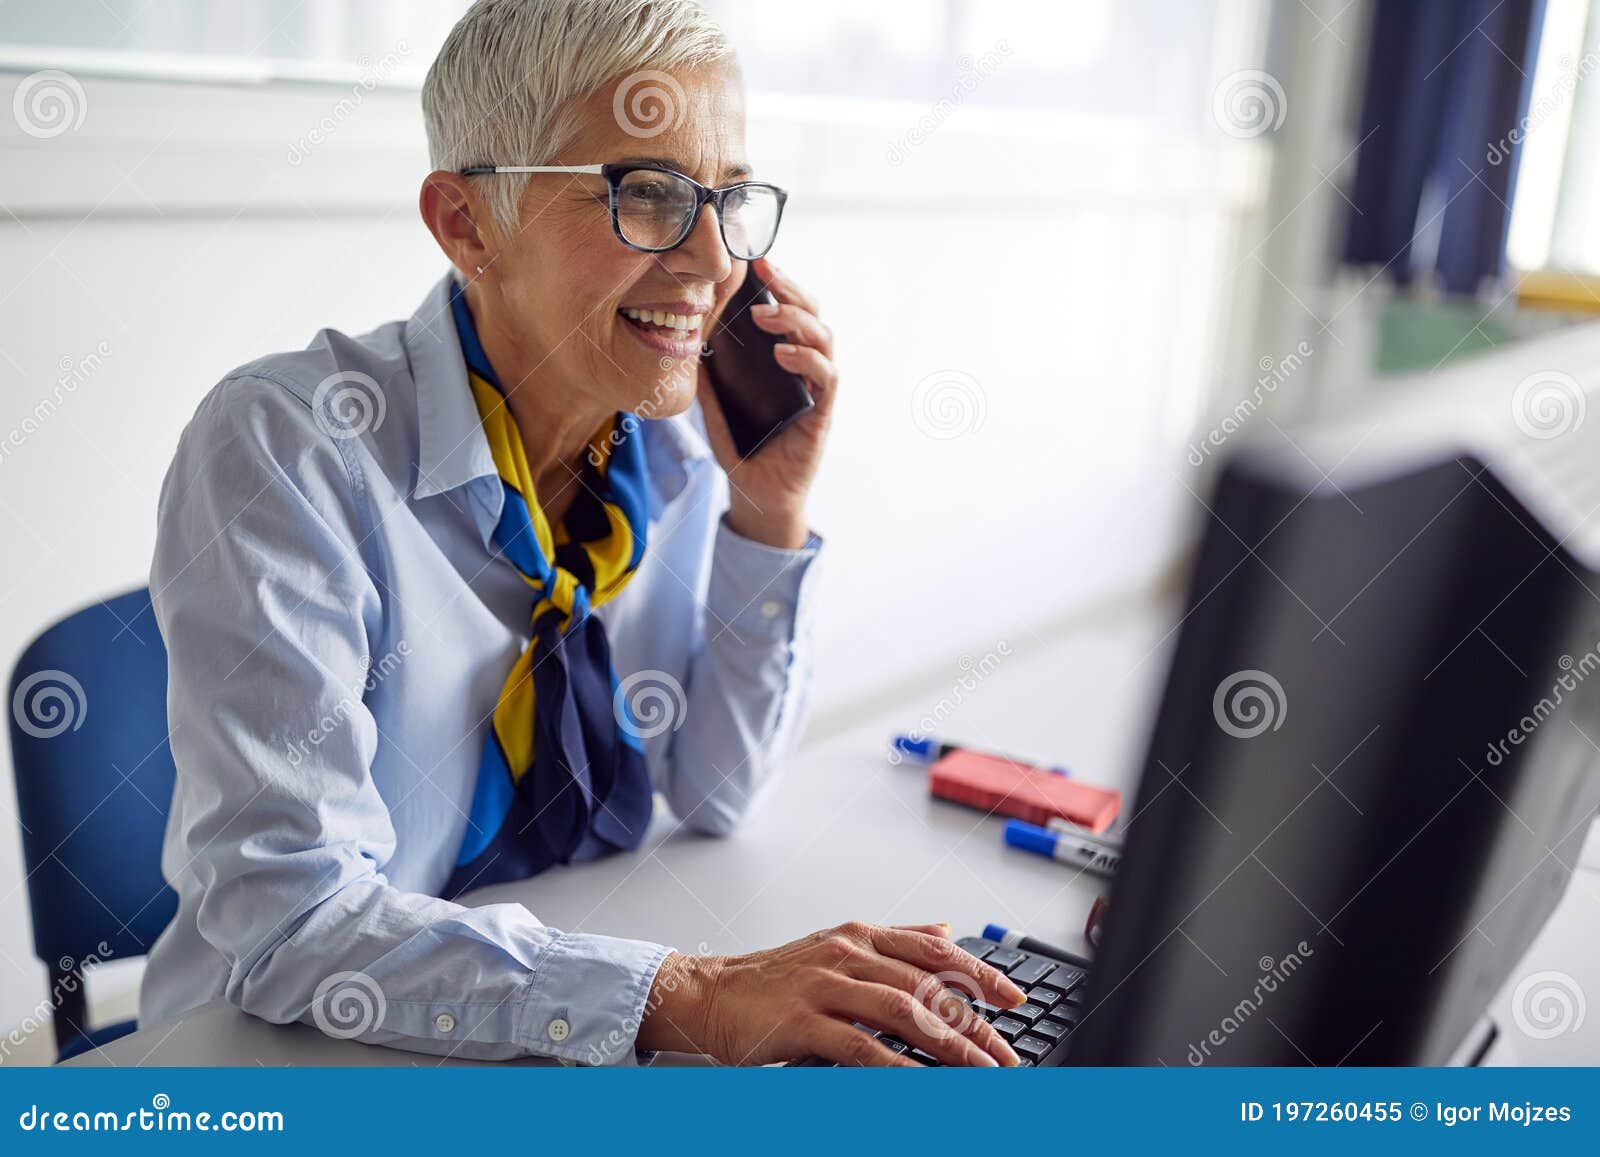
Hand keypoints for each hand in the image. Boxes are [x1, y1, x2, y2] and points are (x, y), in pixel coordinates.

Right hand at [636, 921, 1026, 1065]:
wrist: (709, 993)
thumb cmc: (774, 977)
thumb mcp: (838, 946)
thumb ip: (895, 940)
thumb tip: (946, 930)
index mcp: (861, 936)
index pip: (935, 951)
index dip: (980, 975)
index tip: (1015, 1001)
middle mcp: (848, 954)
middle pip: (927, 987)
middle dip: (975, 1024)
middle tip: (1007, 1055)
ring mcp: (824, 986)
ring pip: (902, 1012)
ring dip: (948, 1045)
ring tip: (980, 1072)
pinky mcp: (801, 1022)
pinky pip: (858, 1046)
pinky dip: (895, 1066)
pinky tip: (920, 1082)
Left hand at [698, 256, 835, 549]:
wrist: (756, 496)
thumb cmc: (743, 448)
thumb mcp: (714, 404)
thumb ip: (706, 374)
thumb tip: (683, 338)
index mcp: (782, 359)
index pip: (787, 311)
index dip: (776, 284)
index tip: (754, 262)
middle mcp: (805, 368)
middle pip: (811, 314)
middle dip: (789, 289)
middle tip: (764, 272)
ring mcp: (816, 389)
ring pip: (823, 338)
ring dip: (796, 320)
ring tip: (764, 316)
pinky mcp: (822, 413)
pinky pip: (825, 377)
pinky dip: (807, 359)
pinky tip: (782, 354)